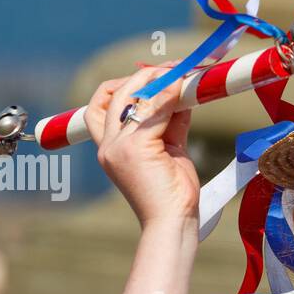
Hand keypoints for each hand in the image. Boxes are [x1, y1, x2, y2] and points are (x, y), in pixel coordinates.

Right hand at [84, 66, 198, 228]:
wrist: (173, 223)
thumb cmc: (173, 194)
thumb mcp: (170, 150)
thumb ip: (170, 122)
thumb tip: (181, 94)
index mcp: (111, 148)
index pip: (105, 104)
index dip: (129, 85)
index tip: (158, 77)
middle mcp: (109, 145)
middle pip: (114, 94)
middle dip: (145, 76)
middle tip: (175, 70)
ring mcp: (118, 146)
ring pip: (133, 97)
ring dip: (161, 81)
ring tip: (186, 76)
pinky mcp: (135, 148)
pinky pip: (154, 109)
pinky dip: (172, 95)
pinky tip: (188, 90)